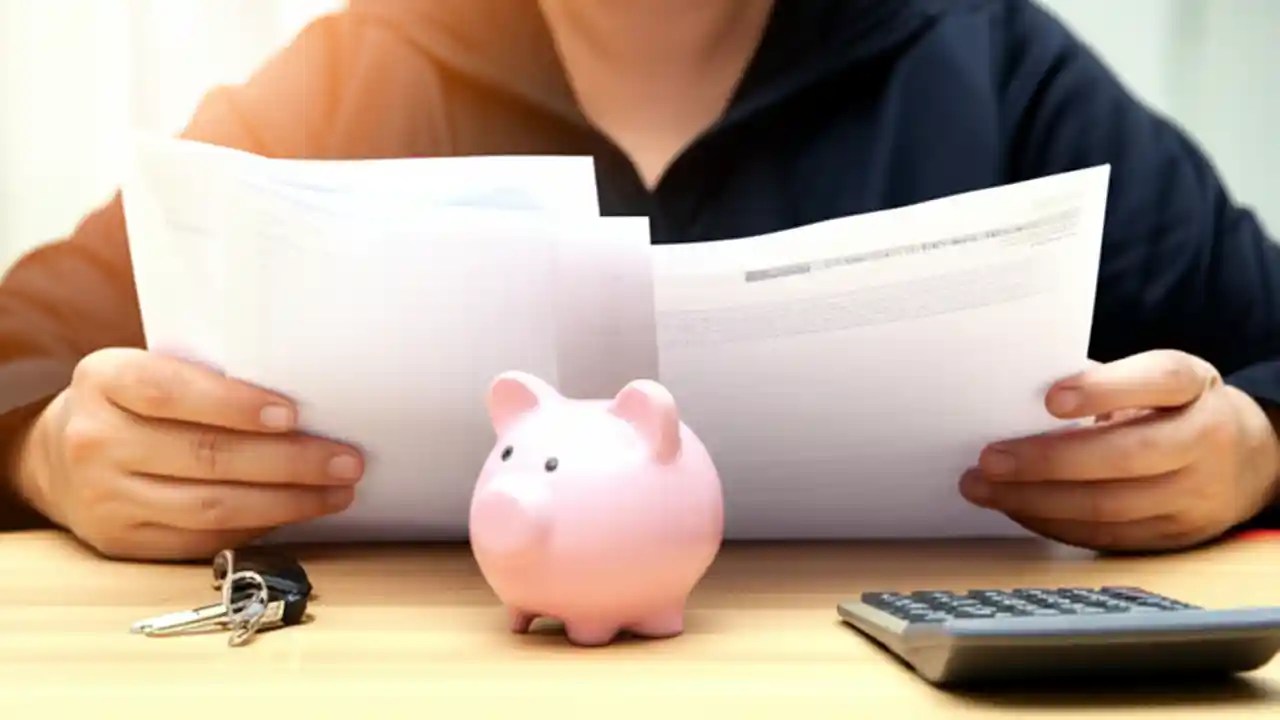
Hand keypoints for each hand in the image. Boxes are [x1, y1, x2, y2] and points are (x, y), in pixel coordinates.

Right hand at [11, 348, 363, 559]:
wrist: (55, 458)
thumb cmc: (130, 404)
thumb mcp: (146, 369)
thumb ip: (204, 378)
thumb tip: (305, 400)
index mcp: (104, 379)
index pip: (170, 391)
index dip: (235, 405)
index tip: (293, 414)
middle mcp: (96, 439)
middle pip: (204, 455)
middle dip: (288, 461)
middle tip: (345, 460)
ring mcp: (105, 497)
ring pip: (210, 506)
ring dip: (285, 502)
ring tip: (336, 492)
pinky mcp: (121, 541)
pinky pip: (201, 539)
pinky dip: (257, 529)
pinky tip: (295, 514)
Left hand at [959, 350, 1279, 551]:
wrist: (1251, 458)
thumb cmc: (1177, 407)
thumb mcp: (1157, 379)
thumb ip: (1106, 386)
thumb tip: (1019, 405)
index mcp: (1193, 385)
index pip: (1157, 381)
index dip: (1103, 390)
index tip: (1050, 398)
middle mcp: (1205, 440)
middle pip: (1124, 455)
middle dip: (1047, 461)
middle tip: (988, 459)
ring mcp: (1195, 494)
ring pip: (1109, 505)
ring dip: (1036, 500)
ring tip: (984, 489)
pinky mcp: (1177, 534)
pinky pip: (1107, 536)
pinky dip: (1054, 523)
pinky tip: (1017, 508)